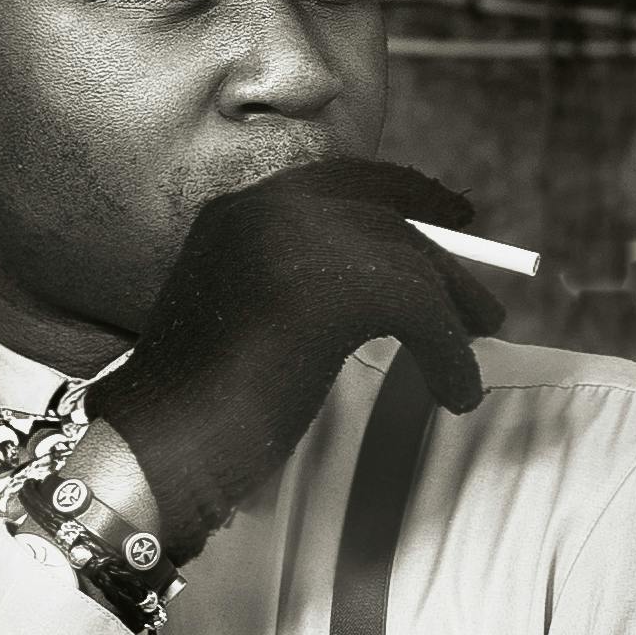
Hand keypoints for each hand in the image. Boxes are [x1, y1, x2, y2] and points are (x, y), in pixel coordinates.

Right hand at [93, 160, 505, 565]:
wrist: (152, 453)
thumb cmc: (190, 416)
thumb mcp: (240, 323)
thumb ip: (292, 287)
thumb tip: (378, 291)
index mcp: (238, 213)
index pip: (341, 181)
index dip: (405, 194)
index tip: (452, 216)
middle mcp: (266, 210)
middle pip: (385, 214)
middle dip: (443, 258)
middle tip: (483, 303)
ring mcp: (297, 242)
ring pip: (408, 260)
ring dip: (451, 313)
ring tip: (475, 359)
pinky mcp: (330, 287)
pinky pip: (421, 309)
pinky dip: (448, 354)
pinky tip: (457, 394)